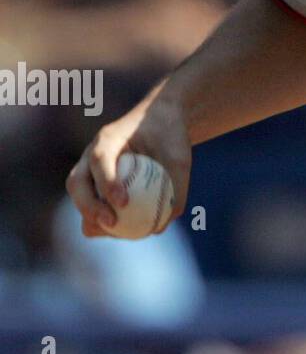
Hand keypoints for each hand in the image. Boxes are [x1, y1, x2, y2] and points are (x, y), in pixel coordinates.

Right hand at [66, 87, 192, 237]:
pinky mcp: (92, 181)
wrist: (161, 122)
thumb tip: (162, 225)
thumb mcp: (181, 156)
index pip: (101, 159)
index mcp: (110, 137)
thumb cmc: (171, 137)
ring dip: (91, 217)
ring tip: (116, 231)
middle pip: (76, 182)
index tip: (123, 202)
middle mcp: (91, 152)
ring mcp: (88, 167)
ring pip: (78, 196)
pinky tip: (122, 231)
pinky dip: (99, 219)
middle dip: (90, 206)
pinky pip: (90, 204)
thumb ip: (176, 185)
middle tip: (112, 222)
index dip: (108, 183)